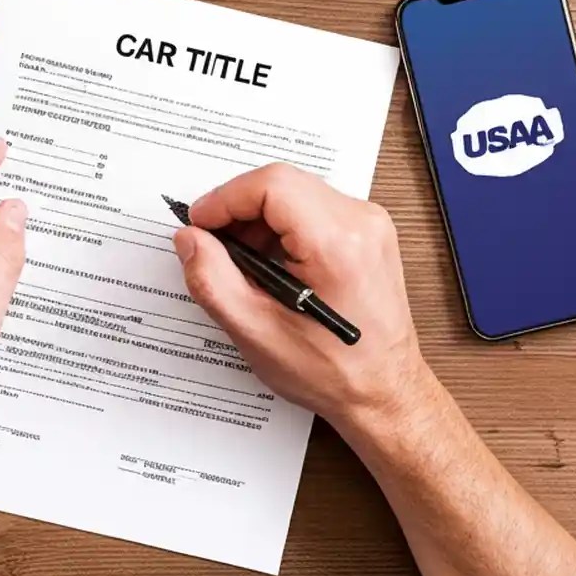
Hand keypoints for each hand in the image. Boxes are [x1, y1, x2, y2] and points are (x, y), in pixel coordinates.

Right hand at [172, 164, 431, 432]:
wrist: (385, 391)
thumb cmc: (334, 372)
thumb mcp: (256, 332)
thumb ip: (213, 279)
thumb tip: (190, 240)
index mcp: (337, 245)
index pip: (271, 185)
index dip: (225, 199)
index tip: (199, 223)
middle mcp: (361, 224)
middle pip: (282, 184)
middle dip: (238, 209)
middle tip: (213, 245)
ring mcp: (370, 225)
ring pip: (297, 193)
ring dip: (259, 218)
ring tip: (241, 261)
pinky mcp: (369, 233)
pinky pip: (314, 208)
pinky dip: (282, 226)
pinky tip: (268, 262)